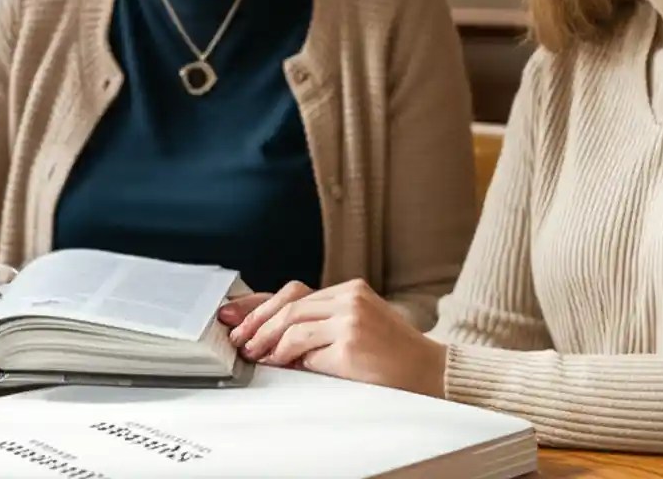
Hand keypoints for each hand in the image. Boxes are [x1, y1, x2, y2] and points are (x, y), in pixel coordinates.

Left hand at [219, 279, 447, 396]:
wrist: (429, 373)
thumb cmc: (393, 356)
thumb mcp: (356, 327)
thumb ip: (321, 323)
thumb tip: (271, 332)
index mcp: (351, 289)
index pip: (294, 291)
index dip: (258, 303)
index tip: (233, 314)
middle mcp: (350, 298)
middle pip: (289, 304)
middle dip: (256, 322)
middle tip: (239, 340)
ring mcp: (351, 320)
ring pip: (292, 324)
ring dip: (267, 342)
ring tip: (255, 355)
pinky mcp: (350, 345)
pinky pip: (305, 350)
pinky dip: (285, 357)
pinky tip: (278, 363)